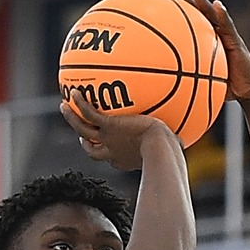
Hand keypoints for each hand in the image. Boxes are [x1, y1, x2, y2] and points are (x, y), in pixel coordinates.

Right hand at [60, 97, 177, 171]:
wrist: (161, 148)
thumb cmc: (170, 150)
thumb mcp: (169, 145)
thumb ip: (172, 141)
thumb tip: (185, 138)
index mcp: (123, 158)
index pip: (109, 155)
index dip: (104, 150)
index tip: (104, 143)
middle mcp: (112, 151)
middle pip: (91, 149)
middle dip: (83, 140)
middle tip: (79, 130)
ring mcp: (108, 139)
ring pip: (83, 130)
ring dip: (72, 119)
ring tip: (63, 106)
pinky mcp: (109, 127)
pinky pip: (89, 114)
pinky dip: (80, 104)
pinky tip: (74, 92)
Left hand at [158, 0, 249, 105]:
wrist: (248, 92)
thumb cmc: (224, 88)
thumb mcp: (199, 85)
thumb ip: (183, 84)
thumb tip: (159, 95)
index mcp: (202, 39)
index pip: (184, 20)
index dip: (170, 9)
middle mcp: (212, 32)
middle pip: (193, 9)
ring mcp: (224, 34)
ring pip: (209, 11)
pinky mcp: (236, 41)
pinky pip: (228, 26)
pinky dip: (223, 15)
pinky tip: (217, 5)